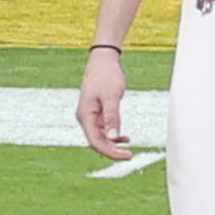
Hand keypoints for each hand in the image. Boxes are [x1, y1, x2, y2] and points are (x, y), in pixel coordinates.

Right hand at [75, 42, 134, 163]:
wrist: (103, 58)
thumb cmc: (106, 75)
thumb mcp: (112, 96)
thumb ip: (112, 117)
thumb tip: (114, 138)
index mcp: (85, 115)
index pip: (95, 142)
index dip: (110, 152)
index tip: (126, 155)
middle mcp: (85, 118)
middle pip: (97, 141)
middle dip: (112, 150)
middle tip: (130, 155)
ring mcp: (90, 115)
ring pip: (100, 136)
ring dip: (113, 144)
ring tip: (128, 149)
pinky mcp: (96, 111)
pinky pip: (103, 128)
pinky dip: (113, 134)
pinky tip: (124, 138)